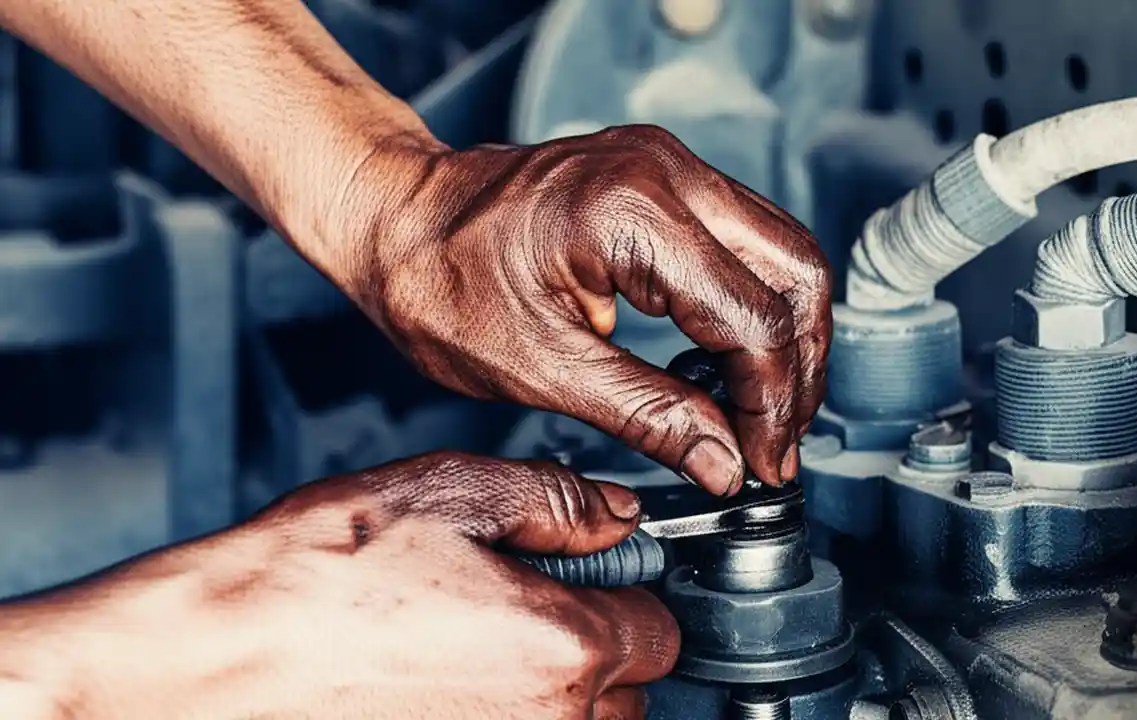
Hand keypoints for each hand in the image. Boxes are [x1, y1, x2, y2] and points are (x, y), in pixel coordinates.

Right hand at [0, 453, 676, 719]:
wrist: (211, 659)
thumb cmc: (308, 579)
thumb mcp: (443, 494)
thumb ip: (554, 502)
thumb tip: (613, 514)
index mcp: (561, 646)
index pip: (662, 631)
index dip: (629, 595)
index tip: (592, 580)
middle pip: (627, 693)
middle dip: (592, 648)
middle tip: (519, 607)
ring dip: (551, 693)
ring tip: (470, 644)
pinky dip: (501, 716)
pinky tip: (441, 683)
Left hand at [327, 125, 832, 494]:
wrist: (394, 218)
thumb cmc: (437, 282)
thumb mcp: (539, 369)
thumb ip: (647, 415)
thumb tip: (725, 463)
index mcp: (631, 212)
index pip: (751, 314)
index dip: (770, 402)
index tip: (763, 465)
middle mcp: (666, 169)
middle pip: (795, 270)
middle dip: (797, 368)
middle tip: (775, 442)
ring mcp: (669, 165)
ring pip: (783, 252)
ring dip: (785, 337)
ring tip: (759, 412)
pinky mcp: (664, 179)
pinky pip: (746, 241)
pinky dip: (754, 306)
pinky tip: (727, 363)